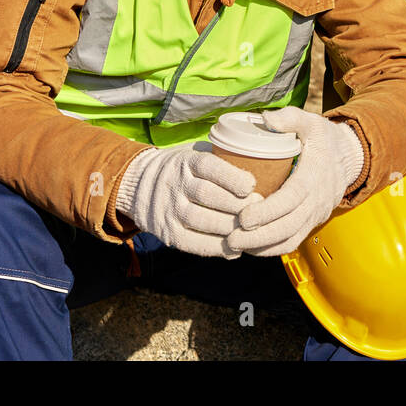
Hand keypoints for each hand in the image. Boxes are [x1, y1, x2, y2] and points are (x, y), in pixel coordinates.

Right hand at [115, 143, 262, 258]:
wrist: (139, 184)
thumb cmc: (184, 170)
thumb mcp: (196, 154)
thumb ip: (222, 160)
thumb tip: (265, 167)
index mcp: (185, 161)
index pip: (208, 167)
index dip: (232, 177)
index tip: (251, 185)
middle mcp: (174, 184)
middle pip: (207, 195)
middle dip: (237, 205)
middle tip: (260, 210)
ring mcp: (168, 209)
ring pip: (200, 220)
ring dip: (229, 228)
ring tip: (251, 230)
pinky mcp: (166, 232)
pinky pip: (191, 243)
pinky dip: (215, 248)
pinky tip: (235, 250)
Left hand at [226, 107, 364, 256]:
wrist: (350, 158)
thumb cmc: (326, 139)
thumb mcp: (311, 122)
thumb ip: (290, 118)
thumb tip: (266, 119)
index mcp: (314, 176)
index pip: (291, 199)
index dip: (267, 212)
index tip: (244, 218)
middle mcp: (317, 200)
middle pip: (288, 226)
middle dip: (259, 236)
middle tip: (231, 238)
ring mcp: (315, 214)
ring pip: (290, 238)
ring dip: (262, 246)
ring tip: (236, 245)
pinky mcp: (312, 222)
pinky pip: (293, 241)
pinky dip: (272, 248)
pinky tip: (251, 247)